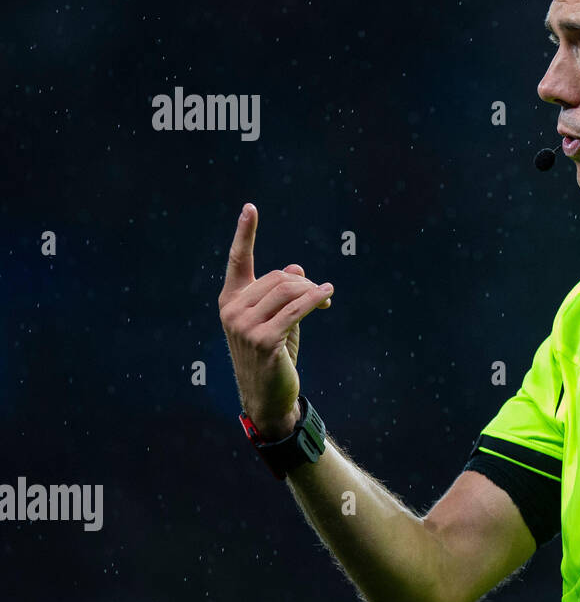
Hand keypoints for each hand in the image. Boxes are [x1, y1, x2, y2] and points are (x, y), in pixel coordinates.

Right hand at [218, 203, 334, 439]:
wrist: (269, 394)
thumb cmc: (273, 353)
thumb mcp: (279, 317)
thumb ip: (283, 292)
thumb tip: (296, 267)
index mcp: (231, 299)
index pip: (238, 260)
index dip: (245, 233)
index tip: (250, 207)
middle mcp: (232, 310)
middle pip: (279, 277)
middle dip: (304, 283)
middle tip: (322, 294)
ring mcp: (244, 326)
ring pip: (289, 291)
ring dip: (313, 292)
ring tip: (325, 298)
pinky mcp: (263, 340)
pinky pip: (296, 310)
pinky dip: (316, 299)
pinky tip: (327, 296)